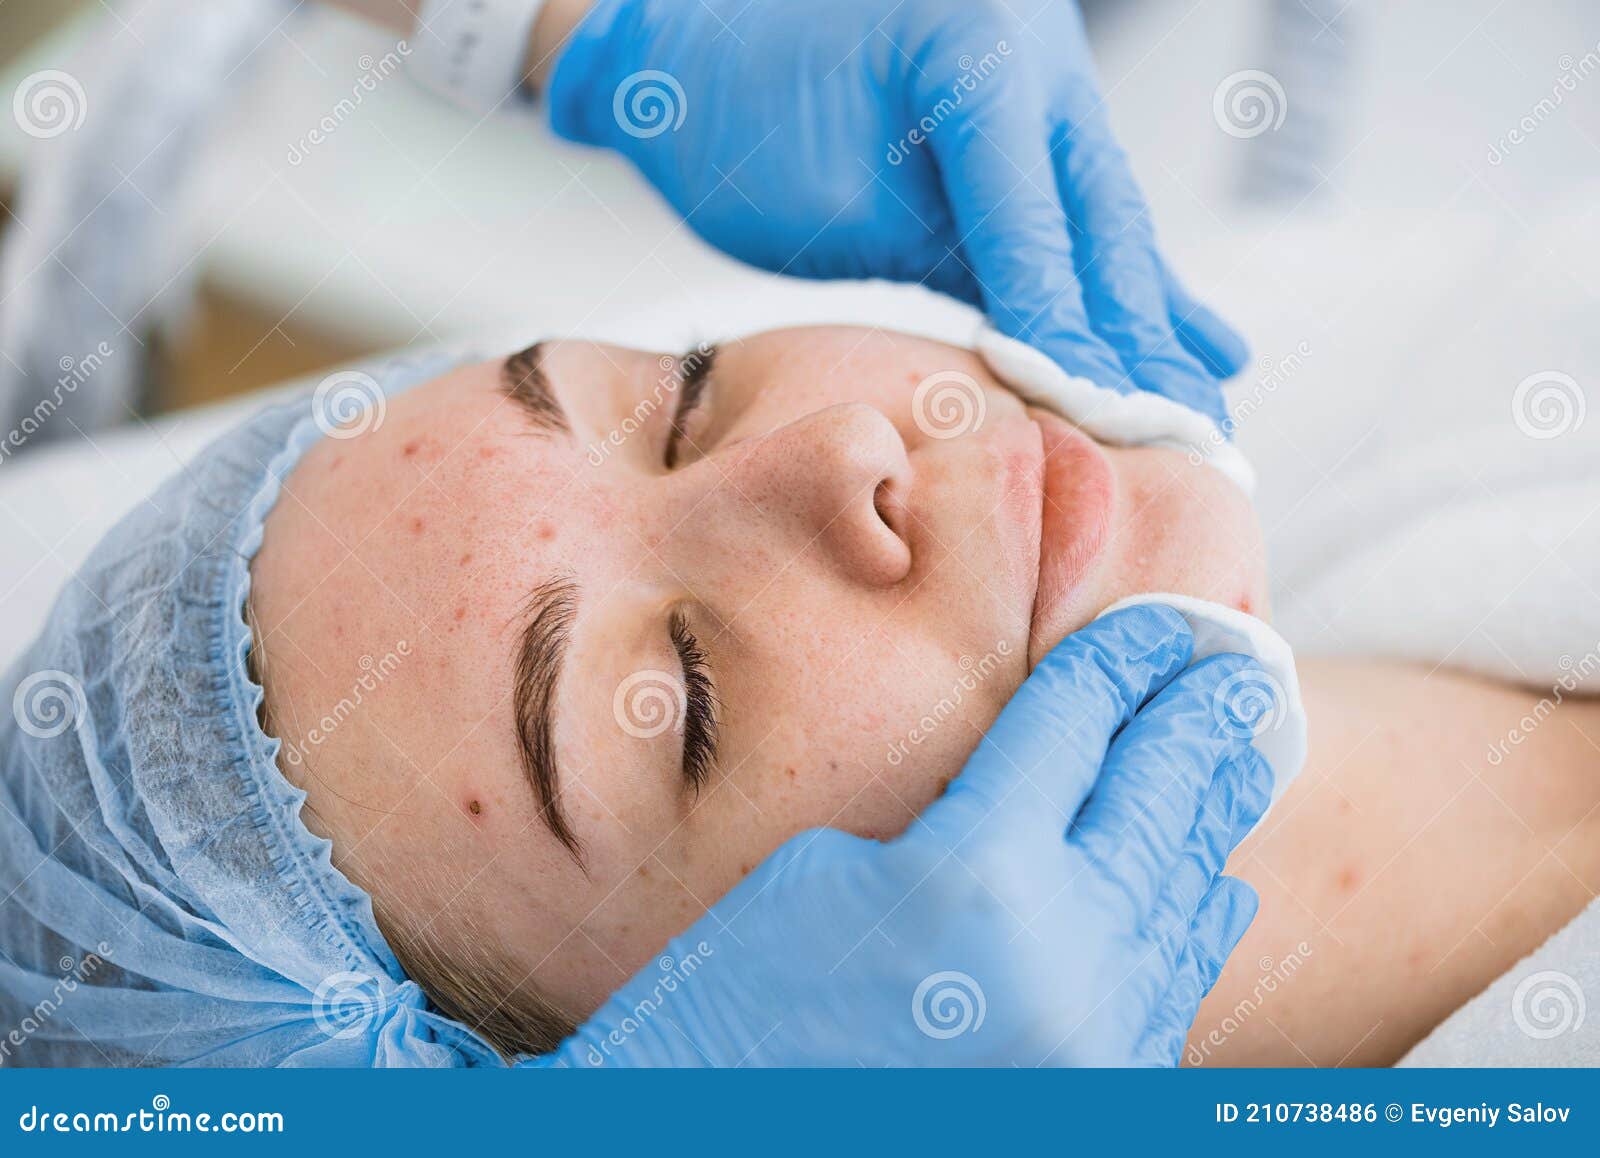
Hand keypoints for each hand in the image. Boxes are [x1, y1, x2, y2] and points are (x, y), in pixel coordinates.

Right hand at [526, 605, 1272, 1066]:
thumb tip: (1037, 796)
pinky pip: (1171, 987)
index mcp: (977, 877)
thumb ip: (954, 824)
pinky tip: (1215, 882)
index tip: (1156, 628)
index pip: (1073, 727)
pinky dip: (1194, 920)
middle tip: (1232, 670)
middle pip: (1155, 802)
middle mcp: (1064, 961)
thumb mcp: (822, 878)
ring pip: (1180, 896)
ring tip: (1243, 754)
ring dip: (1211, 816)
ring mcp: (1098, 1044)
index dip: (1118, 663)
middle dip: (1195, 724)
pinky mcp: (1102, 1100)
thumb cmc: (729, 1016)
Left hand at [544, 0, 1246, 422]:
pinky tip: (1203, 339)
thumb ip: (936, 256)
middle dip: (1141, 337)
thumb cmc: (739, 117)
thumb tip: (1032, 356)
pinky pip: (1082, 223)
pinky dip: (1131, 290)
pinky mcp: (1029, 134)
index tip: (1104, 413)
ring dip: (1154, 323)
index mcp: (980, 50)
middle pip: (1097, 223)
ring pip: (1107, 226)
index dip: (1068, 324)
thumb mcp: (828, 197)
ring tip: (1211, 400)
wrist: (704, 53)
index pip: (1033, 219)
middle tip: (1192, 429)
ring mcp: (1042, 88)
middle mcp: (1032, 58)